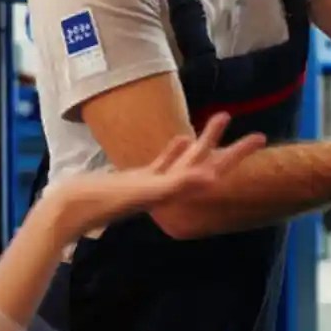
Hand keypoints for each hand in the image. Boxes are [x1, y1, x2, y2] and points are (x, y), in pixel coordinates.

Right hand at [53, 112, 265, 238]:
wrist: (70, 211)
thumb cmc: (103, 202)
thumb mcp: (144, 191)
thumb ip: (176, 184)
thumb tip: (210, 178)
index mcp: (175, 190)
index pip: (214, 169)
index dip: (238, 154)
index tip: (260, 139)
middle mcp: (169, 187)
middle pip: (208, 162)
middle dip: (231, 147)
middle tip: (259, 135)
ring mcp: (154, 183)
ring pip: (187, 160)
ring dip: (204, 142)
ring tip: (222, 119)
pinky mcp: (137, 178)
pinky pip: (163, 163)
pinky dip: (175, 151)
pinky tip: (181, 138)